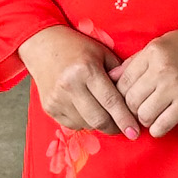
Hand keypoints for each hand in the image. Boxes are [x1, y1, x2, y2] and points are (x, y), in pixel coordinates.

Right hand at [18, 25, 140, 137]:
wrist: (42, 44)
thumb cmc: (78, 48)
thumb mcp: (103, 54)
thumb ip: (120, 75)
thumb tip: (135, 100)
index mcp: (86, 70)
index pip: (111, 101)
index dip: (125, 119)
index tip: (135, 132)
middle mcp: (69, 85)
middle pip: (98, 119)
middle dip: (114, 128)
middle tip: (124, 128)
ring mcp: (57, 98)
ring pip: (86, 124)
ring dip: (99, 124)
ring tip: (105, 113)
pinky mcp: (49, 107)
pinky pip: (73, 124)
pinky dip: (84, 122)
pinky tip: (87, 109)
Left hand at [114, 20, 177, 137]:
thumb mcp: (164, 43)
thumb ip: (138, 59)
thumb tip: (111, 76)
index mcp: (153, 52)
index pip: (122, 80)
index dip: (121, 92)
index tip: (127, 97)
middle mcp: (161, 70)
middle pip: (130, 100)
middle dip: (130, 108)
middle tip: (138, 109)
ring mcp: (175, 88)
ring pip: (143, 115)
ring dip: (144, 119)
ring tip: (151, 115)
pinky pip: (162, 125)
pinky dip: (157, 129)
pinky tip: (161, 124)